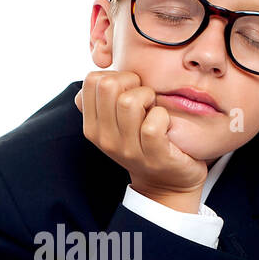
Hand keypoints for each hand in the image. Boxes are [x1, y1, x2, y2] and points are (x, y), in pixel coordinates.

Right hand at [75, 70, 207, 212]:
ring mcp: (128, 150)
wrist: (166, 184)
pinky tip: (165, 122)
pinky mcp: (153, 156)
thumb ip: (103, 101)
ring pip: (129, 102)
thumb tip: (94, 76)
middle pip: (108, 85)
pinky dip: (162, 115)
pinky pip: (153, 123)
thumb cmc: (143, 143)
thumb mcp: (116, 125)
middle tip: (144, 96)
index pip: (92, 80)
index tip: (129, 89)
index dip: (115, 75)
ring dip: (148, 96)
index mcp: (92, 127)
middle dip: (131, 81)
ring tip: (154, 107)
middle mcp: (104, 139)